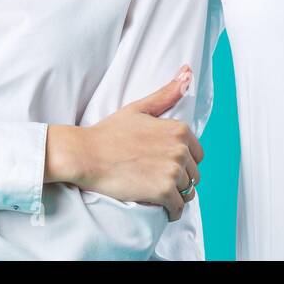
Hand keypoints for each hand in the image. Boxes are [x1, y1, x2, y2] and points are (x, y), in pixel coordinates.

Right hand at [47, 66, 201, 220]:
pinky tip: (162, 208)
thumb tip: (187, 72)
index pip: (197, 155)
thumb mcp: (140, 108)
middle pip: (193, 174)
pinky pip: (177, 207)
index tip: (165, 164)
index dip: (182, 162)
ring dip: (176, 196)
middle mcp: (181, 149)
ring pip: (188, 192)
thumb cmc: (109, 132)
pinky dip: (171, 211)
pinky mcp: (163, 190)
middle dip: (180, 179)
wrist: (86, 154)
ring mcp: (173, 170)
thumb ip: (167, 94)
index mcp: (179, 130)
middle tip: (158, 180)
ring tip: (159, 194)